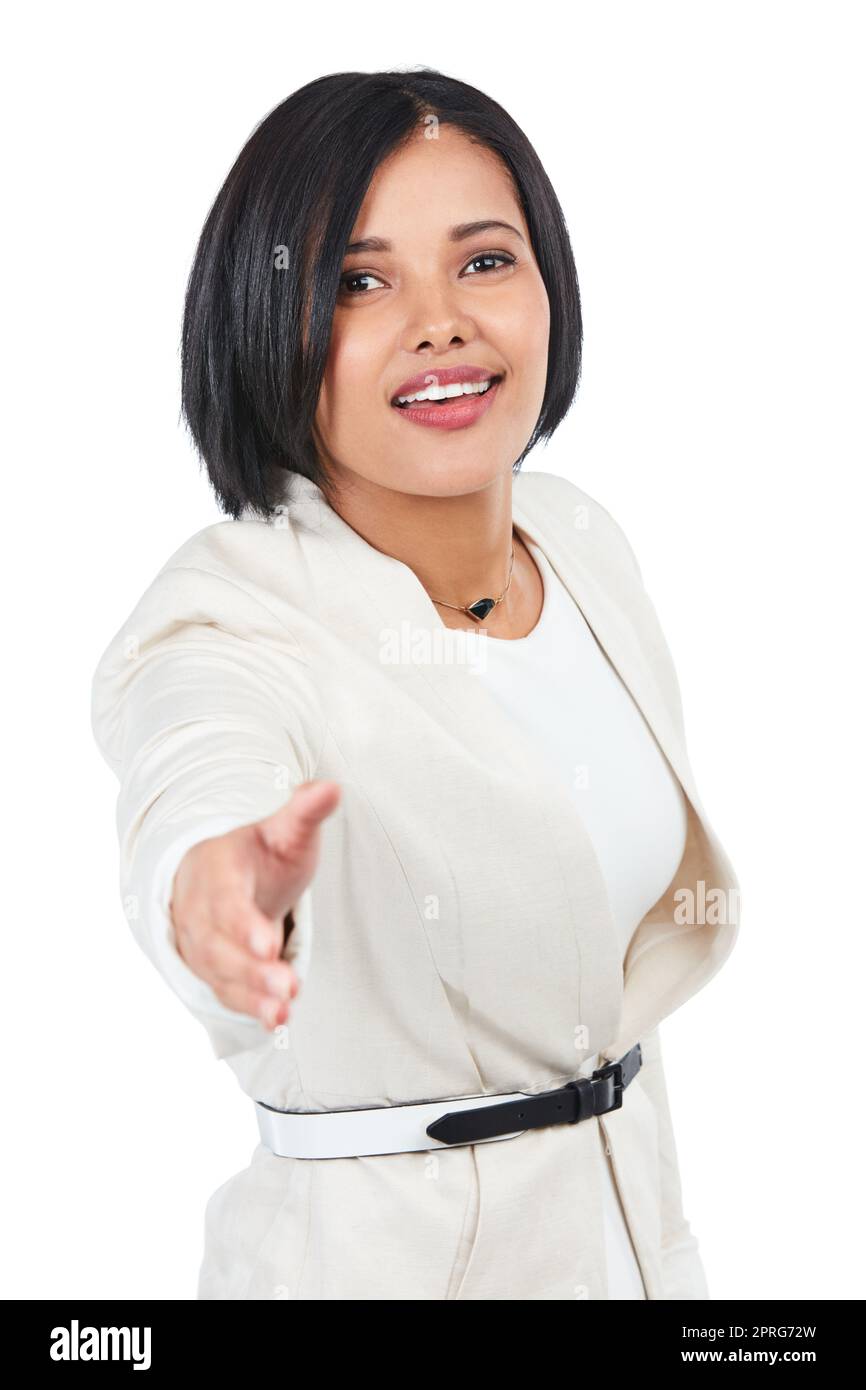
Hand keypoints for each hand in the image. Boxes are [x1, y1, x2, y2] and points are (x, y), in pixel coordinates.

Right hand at [168, 780, 340, 1026]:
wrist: (215, 874)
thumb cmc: (256, 853)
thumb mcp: (282, 830)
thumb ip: (305, 812)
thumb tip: (332, 787)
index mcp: (217, 871)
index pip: (225, 900)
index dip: (243, 924)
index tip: (269, 943)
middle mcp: (201, 911)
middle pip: (220, 946)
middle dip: (251, 970)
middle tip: (287, 986)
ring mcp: (203, 944)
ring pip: (222, 974)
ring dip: (252, 995)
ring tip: (284, 1010)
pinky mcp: (213, 970)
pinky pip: (227, 992)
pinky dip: (250, 1008)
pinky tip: (278, 1020)